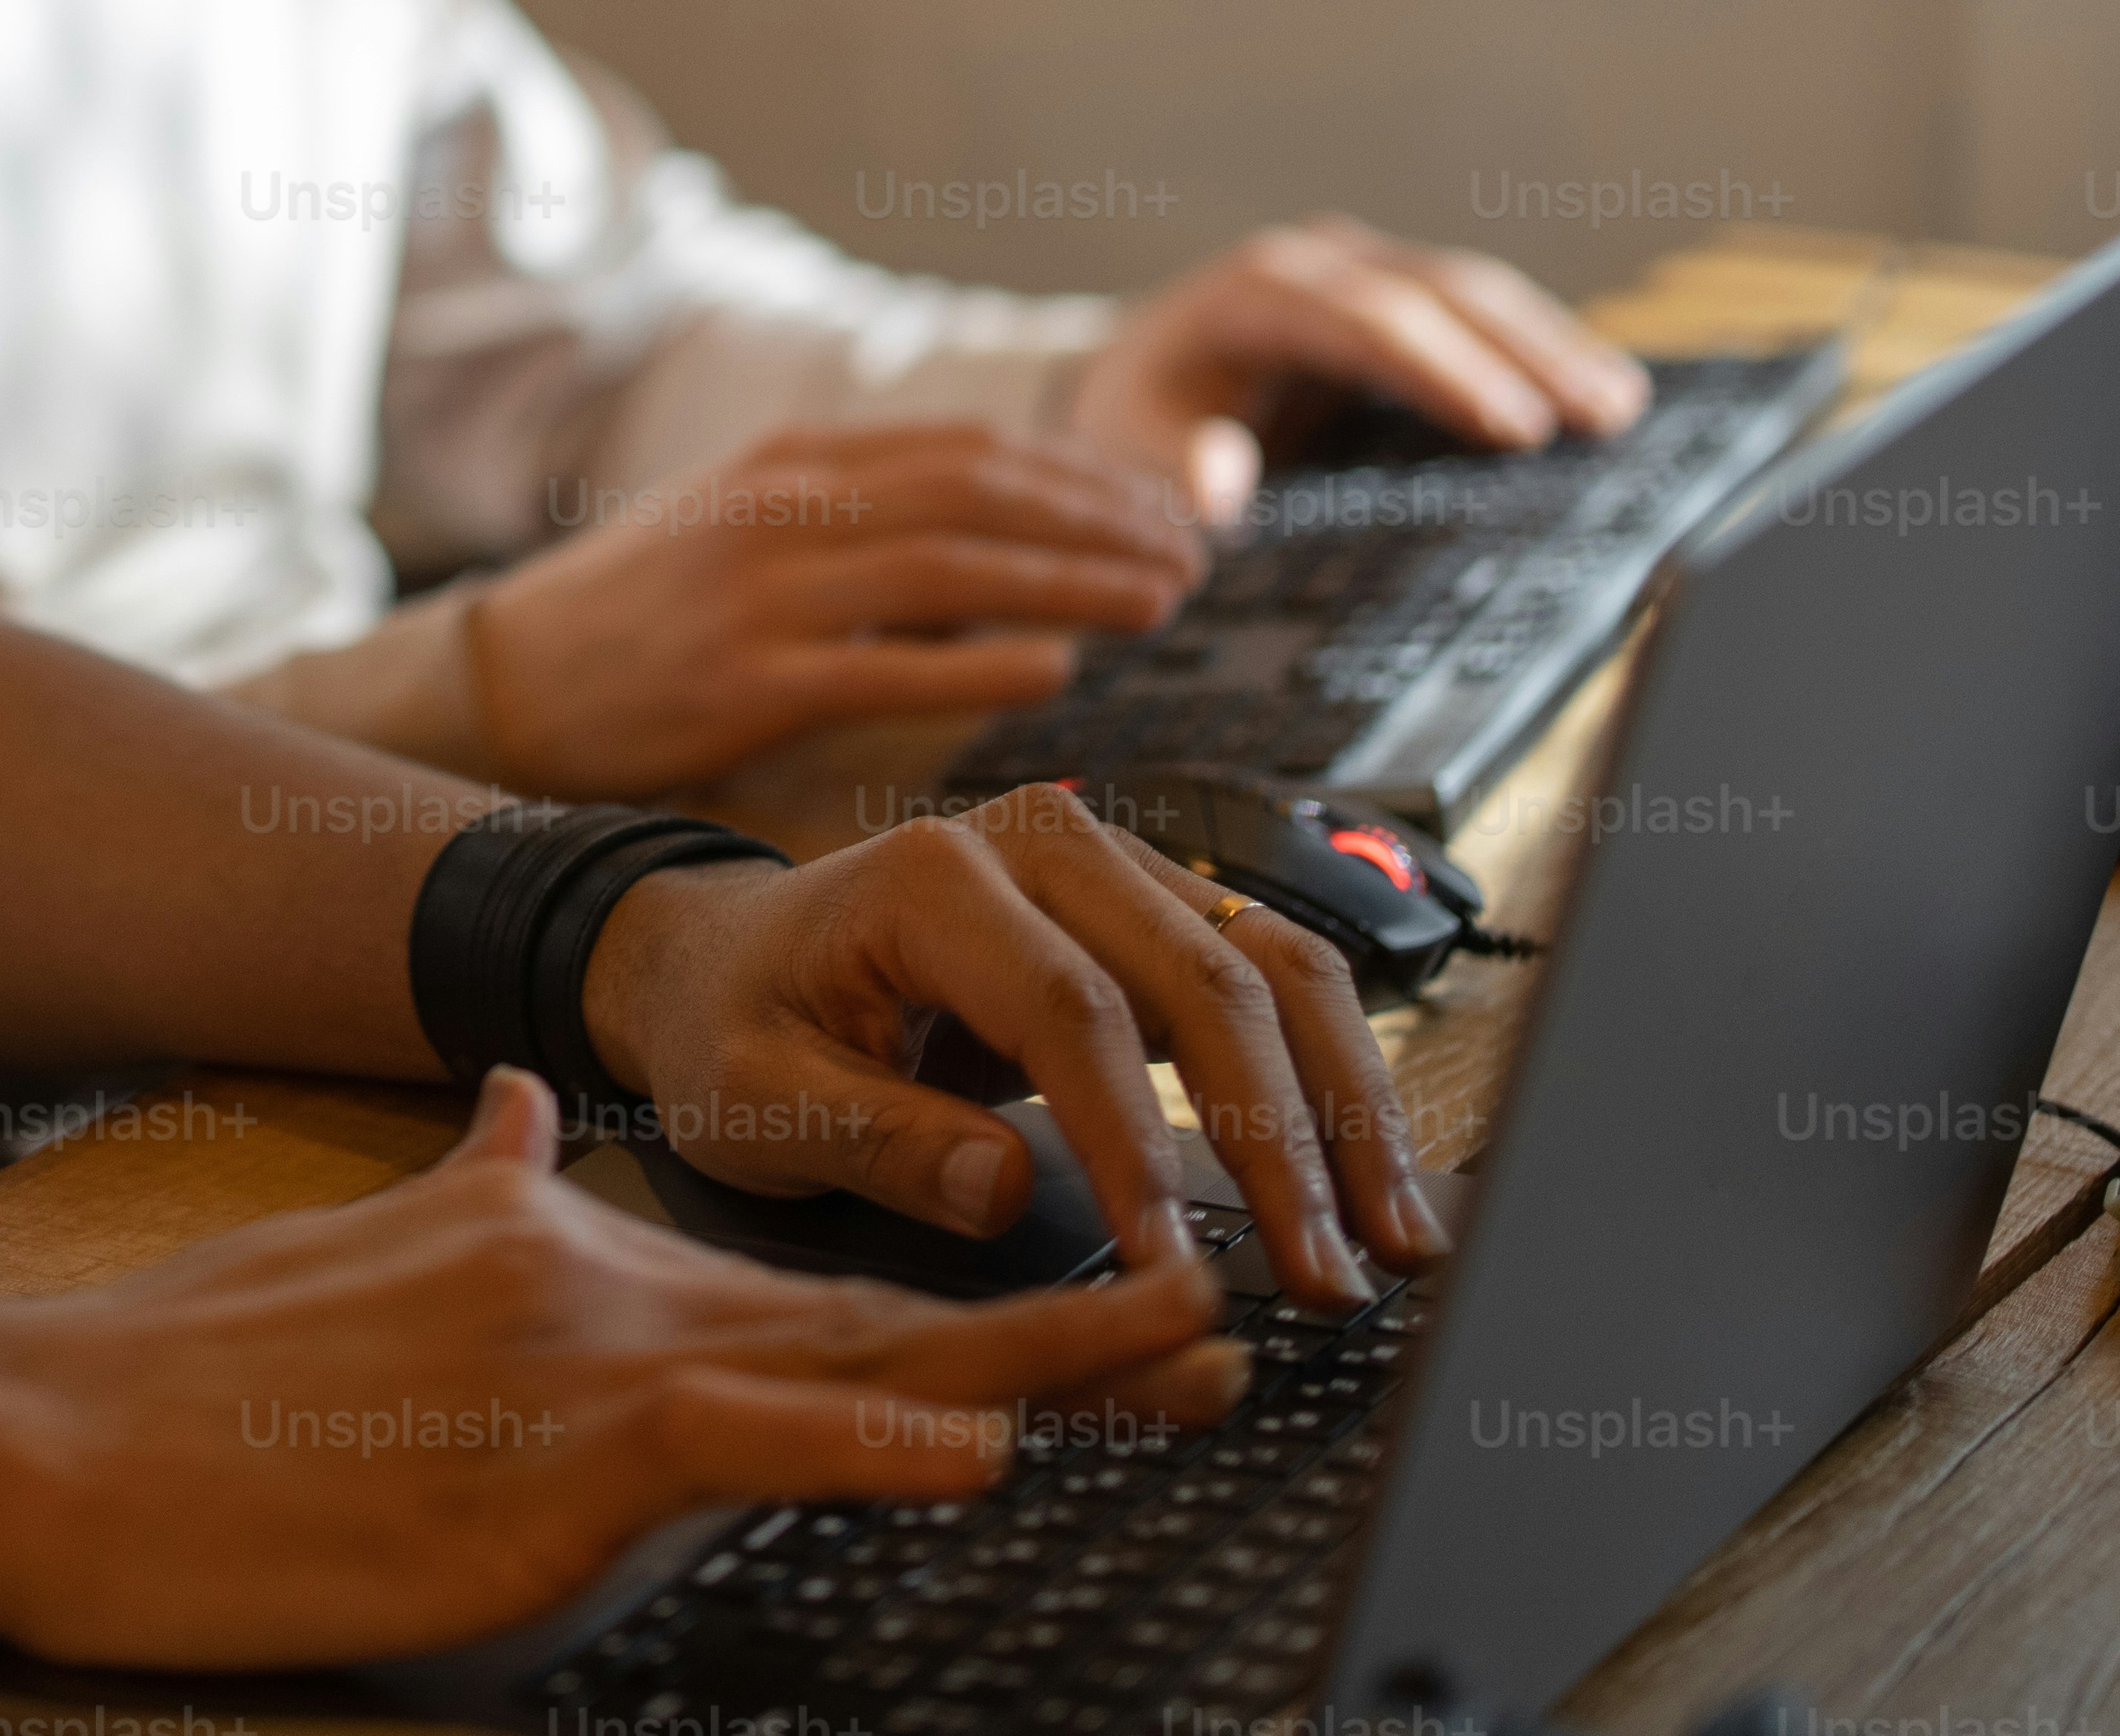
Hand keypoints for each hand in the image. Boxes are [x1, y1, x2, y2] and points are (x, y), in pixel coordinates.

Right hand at [0, 1070, 1248, 1672]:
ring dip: (1032, 1368)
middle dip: (1070, 1327)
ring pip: (853, 1367)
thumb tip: (514, 1115)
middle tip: (1228, 1317)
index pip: (818, 1294)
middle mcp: (607, 1292)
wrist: (60, 1433)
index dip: (976, 1304)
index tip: (1116, 1306)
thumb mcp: (368, 1246)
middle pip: (883, 1323)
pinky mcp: (542, 1448)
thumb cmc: (203, 1380)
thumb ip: (467, 1180)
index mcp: (579, 1264)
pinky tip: (967, 1450)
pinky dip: (861, 1443)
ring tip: (1183, 1354)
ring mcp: (579, 1364)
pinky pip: (738, 1441)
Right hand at [464, 420, 1215, 799]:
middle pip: (980, 493)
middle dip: (1102, 519)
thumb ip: (857, 517)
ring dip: (1072, 580)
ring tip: (1159, 604)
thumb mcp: (744, 526)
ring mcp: (762, 591)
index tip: (1163, 507)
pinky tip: (1058, 672)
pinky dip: (984, 662)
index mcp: (793, 462)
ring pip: (953, 567)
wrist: (509, 680)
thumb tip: (997, 531)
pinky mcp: (744, 679)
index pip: (970, 448)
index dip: (1081, 473)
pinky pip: (889, 665)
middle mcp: (784, 508)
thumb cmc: (642, 614)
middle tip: (1192, 555)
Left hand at [575, 782, 1451, 1315]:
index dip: (1138, 1142)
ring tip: (1392, 1239)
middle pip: (1207, 977)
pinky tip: (1370, 1175)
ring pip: (1273, 965)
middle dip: (1284, 1137)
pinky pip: (1272, 975)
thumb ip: (874, 1139)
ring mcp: (1116, 866)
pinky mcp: (1156, 909)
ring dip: (1346, 1105)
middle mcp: (1045, 843)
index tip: (1177, 1265)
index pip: (1070, 1012)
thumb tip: (1004, 1188)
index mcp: (933, 878)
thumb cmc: (736, 1023)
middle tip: (1327, 1277)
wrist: (727, 956)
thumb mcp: (753, 1098)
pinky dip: (1335, 1076)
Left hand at [1059, 218, 1650, 527]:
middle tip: (1603, 416)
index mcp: (1257, 295)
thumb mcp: (1128, 453)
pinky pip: (1478, 314)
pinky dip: (1537, 348)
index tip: (1516, 429)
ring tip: (1620, 406)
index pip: (1370, 323)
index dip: (1447, 373)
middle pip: (1442, 294)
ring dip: (1550, 344)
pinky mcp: (1397, 298)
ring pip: (1475, 294)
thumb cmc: (1131, 425)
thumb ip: (1169, 474)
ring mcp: (1366, 272)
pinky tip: (1597, 389)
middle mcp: (1320, 264)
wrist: (1124, 381)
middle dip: (1527, 353)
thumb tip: (1221, 485)